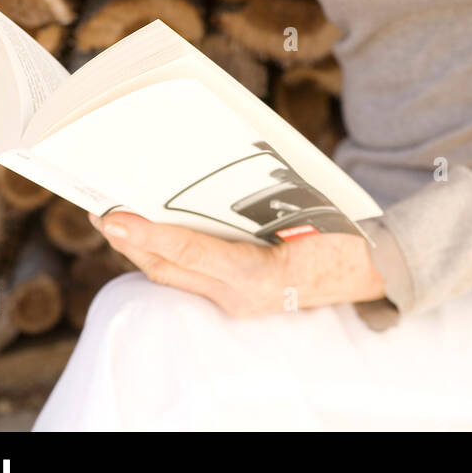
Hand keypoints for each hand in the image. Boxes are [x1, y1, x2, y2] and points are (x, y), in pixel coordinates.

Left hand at [88, 211, 387, 317]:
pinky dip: (169, 258)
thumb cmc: (339, 232)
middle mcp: (242, 296)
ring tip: (117, 222)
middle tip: (101, 212)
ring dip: (144, 251)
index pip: (188, 253)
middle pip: (170, 270)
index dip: (146, 234)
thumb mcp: (304, 206)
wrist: (370, 269)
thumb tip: (204, 169)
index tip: (112, 217)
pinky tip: (155, 238)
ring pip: (175, 278)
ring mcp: (239, 303)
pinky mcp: (239, 299)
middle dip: (132, 242)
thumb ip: (258, 194)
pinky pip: (192, 280)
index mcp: (258, 274)